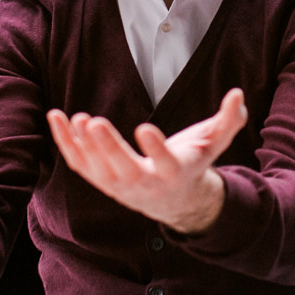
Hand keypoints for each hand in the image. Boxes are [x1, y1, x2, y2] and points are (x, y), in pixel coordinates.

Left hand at [45, 88, 244, 233]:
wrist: (176, 200)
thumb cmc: (194, 162)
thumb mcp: (215, 143)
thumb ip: (229, 120)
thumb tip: (238, 95)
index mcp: (175, 173)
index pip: (166, 163)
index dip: (156, 148)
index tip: (145, 128)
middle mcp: (145, 184)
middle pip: (124, 170)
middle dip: (108, 147)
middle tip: (95, 122)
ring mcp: (120, 186)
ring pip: (97, 170)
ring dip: (83, 145)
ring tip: (76, 118)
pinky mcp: (101, 180)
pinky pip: (80, 164)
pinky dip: (65, 143)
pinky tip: (56, 117)